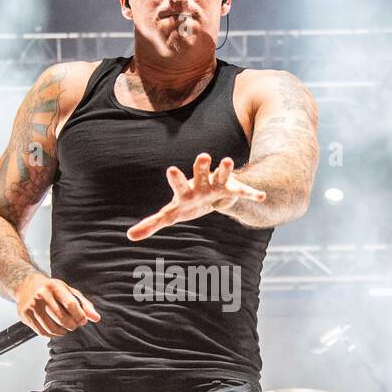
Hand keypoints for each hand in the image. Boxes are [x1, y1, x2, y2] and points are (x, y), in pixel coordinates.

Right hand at [15, 273, 100, 338]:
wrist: (26, 285)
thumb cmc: (51, 289)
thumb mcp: (68, 291)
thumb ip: (83, 304)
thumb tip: (96, 318)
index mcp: (54, 286)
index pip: (70, 304)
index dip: (79, 316)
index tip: (83, 320)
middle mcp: (41, 295)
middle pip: (61, 318)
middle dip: (72, 325)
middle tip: (74, 325)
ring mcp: (31, 306)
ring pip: (51, 328)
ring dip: (62, 332)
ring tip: (65, 329)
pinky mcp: (25, 315)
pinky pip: (42, 332)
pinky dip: (51, 334)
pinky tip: (55, 330)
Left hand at [127, 153, 266, 241]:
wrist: (212, 194)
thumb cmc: (189, 203)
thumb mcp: (171, 214)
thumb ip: (152, 223)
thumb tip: (129, 236)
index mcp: (186, 191)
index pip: (179, 184)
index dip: (176, 178)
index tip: (171, 169)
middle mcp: (202, 183)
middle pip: (201, 172)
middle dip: (202, 165)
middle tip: (203, 155)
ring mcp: (218, 185)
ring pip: (222, 175)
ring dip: (225, 169)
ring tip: (228, 161)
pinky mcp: (233, 190)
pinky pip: (244, 192)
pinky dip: (252, 194)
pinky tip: (262, 196)